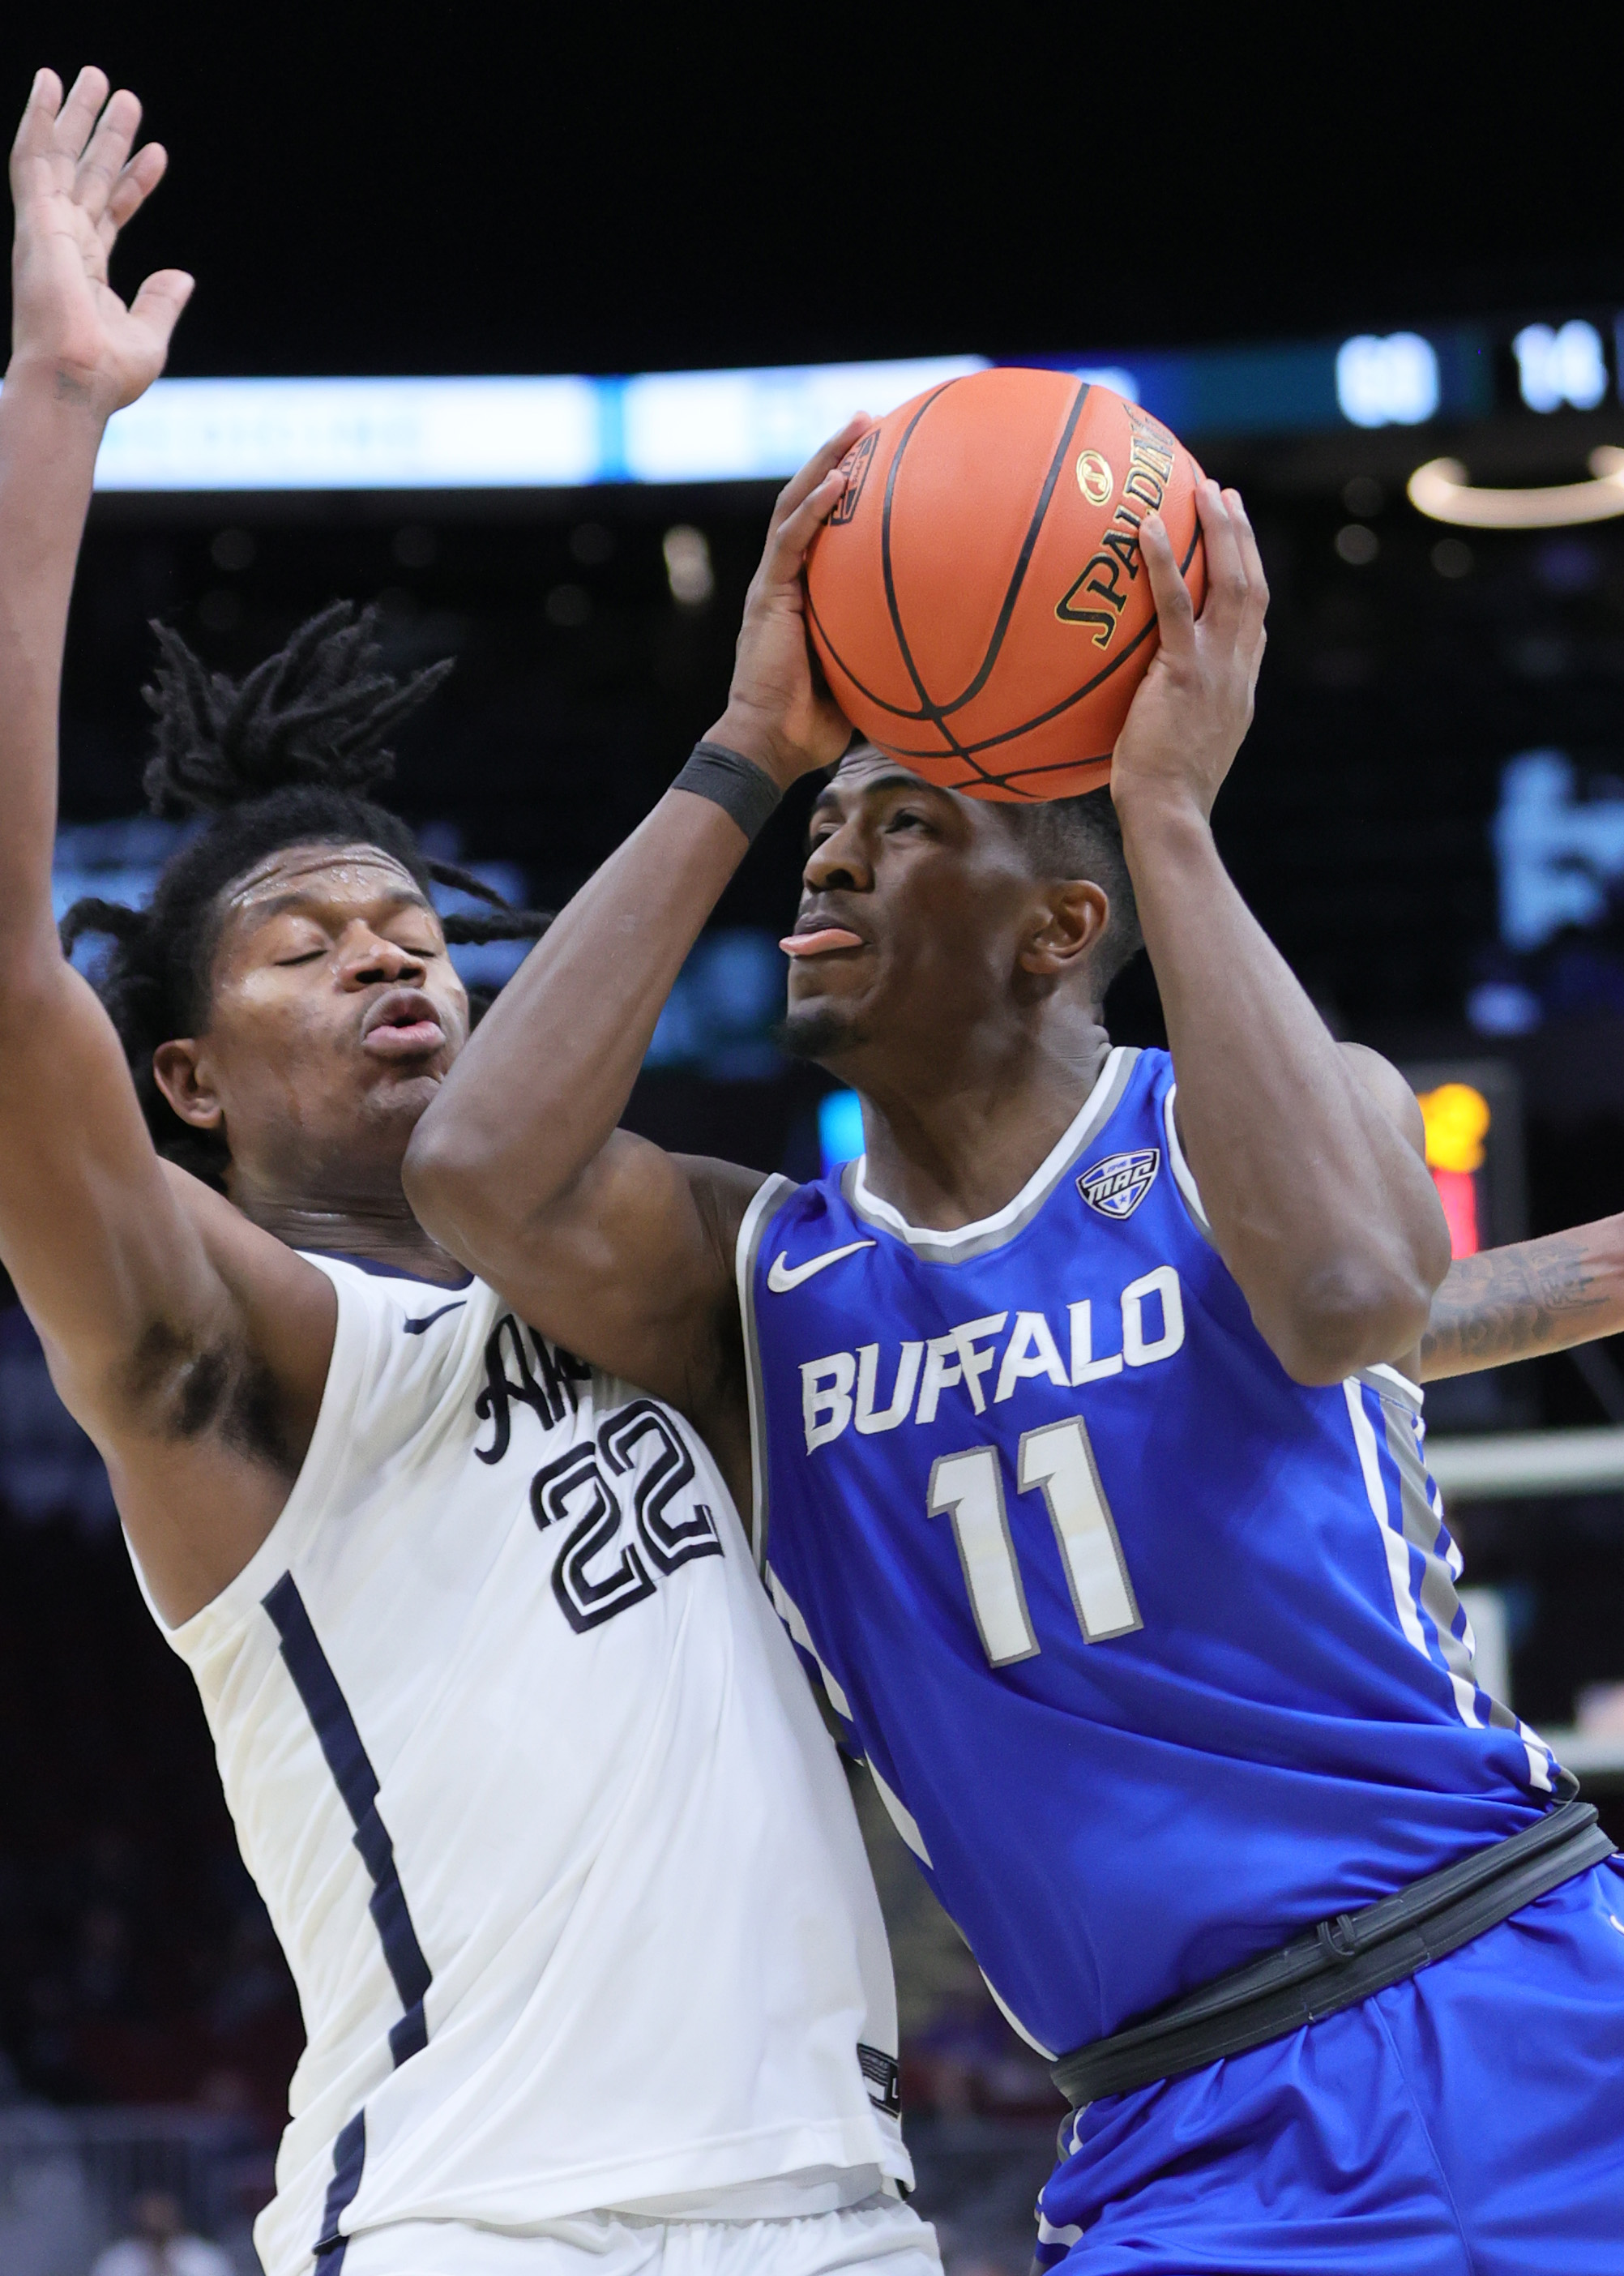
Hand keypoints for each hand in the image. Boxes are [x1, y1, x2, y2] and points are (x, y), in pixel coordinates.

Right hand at [9, 66, 191, 415]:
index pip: (113, 212)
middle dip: (104, 135)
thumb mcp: (148, 336)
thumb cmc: (107, 373)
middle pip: (86, 175)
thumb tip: (183, 277)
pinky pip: (33, 157)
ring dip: (74, 114)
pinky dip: (38, 117)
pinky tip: (47, 83)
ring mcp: (47, 228)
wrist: (76, 380)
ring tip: (94, 75)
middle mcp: (64, 244)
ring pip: (60, 156)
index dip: (134, 182)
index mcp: (88, 271)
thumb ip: (161, 302)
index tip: (157, 153)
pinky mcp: (35, 218)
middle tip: (121, 94)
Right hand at [707, 413, 868, 788]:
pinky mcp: (766, 594)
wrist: (770, 745)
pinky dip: (813, 506)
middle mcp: (785, 579)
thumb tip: (950, 655)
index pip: (823, 530)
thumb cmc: (816, 726)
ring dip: (824, 461)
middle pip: (806, 501)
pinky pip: (790, 539)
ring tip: (856, 426)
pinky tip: (840, 479)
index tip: (881, 461)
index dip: (846, 493)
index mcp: (804, 595)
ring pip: (793, 505)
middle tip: (868, 420)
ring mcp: (772, 583)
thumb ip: (891, 655)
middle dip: (836, 456)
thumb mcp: (865, 680)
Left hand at [1109, 479, 1268, 828]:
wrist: (1170, 816)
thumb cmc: (1162, 800)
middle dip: (1243, 538)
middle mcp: (1238, 672)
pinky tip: (1148, 526)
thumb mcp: (1177, 754)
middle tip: (1226, 496)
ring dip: (1222, 531)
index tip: (1239, 550)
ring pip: (1232, 584)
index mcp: (1240, 690)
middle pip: (1253, 588)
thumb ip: (1170, 721)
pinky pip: (1175, 605)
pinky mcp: (1185, 673)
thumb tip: (1138, 714)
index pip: (1254, 627)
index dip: (1250, 582)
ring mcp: (1217, 670)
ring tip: (1205, 489)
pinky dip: (1165, 561)